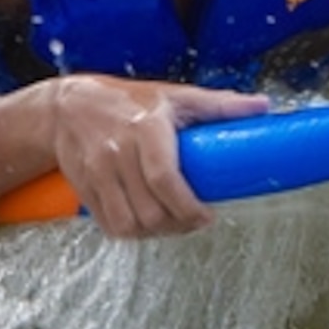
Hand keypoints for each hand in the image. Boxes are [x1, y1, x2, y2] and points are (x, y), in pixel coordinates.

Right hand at [48, 75, 268, 239]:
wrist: (67, 106)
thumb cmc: (125, 101)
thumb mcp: (173, 95)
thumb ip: (218, 104)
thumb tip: (261, 106)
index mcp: (145, 128)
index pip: (164, 179)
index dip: (188, 208)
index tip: (205, 215)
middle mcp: (117, 151)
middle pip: (149, 210)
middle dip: (177, 225)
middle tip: (192, 219)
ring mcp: (97, 172)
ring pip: (128, 224)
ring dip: (154, 233)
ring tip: (169, 223)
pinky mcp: (84, 189)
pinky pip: (109, 226)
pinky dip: (130, 232)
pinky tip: (144, 222)